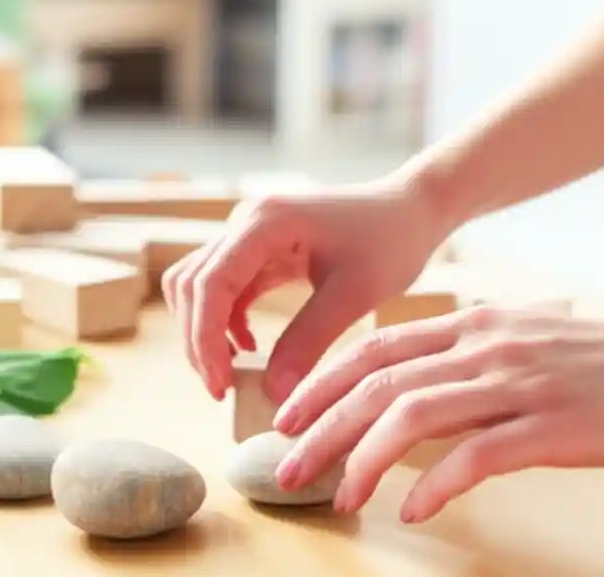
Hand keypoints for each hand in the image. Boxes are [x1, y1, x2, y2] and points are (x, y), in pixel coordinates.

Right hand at [162, 176, 450, 401]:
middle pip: (192, 284)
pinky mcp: (258, 247)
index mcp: (266, 222)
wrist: (412, 209)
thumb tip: (272, 395)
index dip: (205, 339)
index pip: (209, 284)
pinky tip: (249, 348)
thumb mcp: (355, 295)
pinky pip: (223, 286)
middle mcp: (246, 220)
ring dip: (205, 330)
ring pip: (198, 284)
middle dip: (199, 341)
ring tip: (230, 374)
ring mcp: (248, 231)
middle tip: (222, 390)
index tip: (220, 386)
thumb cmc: (392, 241)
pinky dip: (224, 320)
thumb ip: (309, 341)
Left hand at [273, 307, 603, 522]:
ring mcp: (517, 384)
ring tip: (336, 498)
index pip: (373, 348)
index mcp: (472, 325)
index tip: (285, 418)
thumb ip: (467, 358)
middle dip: (319, 427)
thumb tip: (412, 395)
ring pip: (412, 414)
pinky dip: (435, 482)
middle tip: (283, 468)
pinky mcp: (553, 425)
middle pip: (376, 383)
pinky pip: (477, 456)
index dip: (320, 382)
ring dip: (361, 459)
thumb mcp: (523, 338)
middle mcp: (484, 347)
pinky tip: (412, 509)